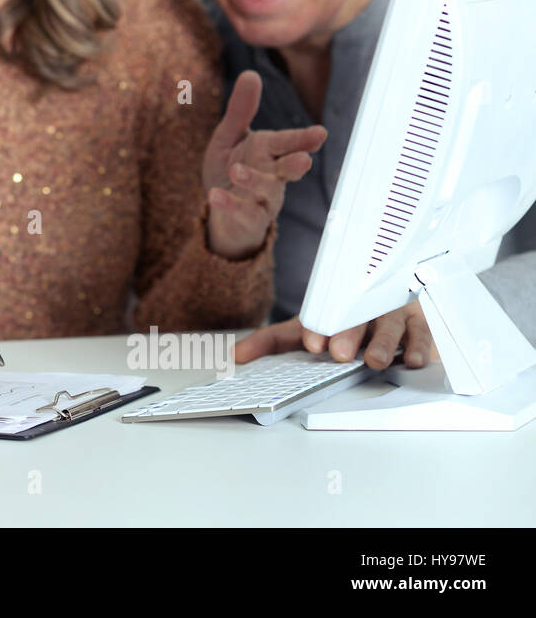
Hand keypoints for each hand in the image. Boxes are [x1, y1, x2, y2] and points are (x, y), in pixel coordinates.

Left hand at [202, 71, 327, 258]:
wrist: (221, 214)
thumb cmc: (231, 169)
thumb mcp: (229, 138)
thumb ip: (240, 111)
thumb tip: (251, 73)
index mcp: (268, 152)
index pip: (287, 143)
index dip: (302, 139)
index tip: (320, 133)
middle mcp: (272, 176)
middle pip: (285, 170)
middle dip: (294, 165)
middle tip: (304, 161)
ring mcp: (261, 200)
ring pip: (265, 192)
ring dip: (253, 181)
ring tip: (237, 170)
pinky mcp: (246, 220)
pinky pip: (241, 214)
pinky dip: (229, 205)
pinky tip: (213, 195)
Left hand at [234, 300, 437, 370]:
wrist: (386, 296)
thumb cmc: (342, 322)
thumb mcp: (303, 329)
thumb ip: (269, 342)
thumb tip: (234, 356)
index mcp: (333, 304)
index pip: (323, 311)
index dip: (317, 326)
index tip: (312, 342)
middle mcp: (361, 305)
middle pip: (356, 316)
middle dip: (347, 334)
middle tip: (340, 353)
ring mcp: (392, 313)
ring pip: (390, 324)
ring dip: (383, 343)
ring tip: (376, 361)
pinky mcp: (420, 324)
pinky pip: (423, 333)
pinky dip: (420, 347)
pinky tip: (414, 360)